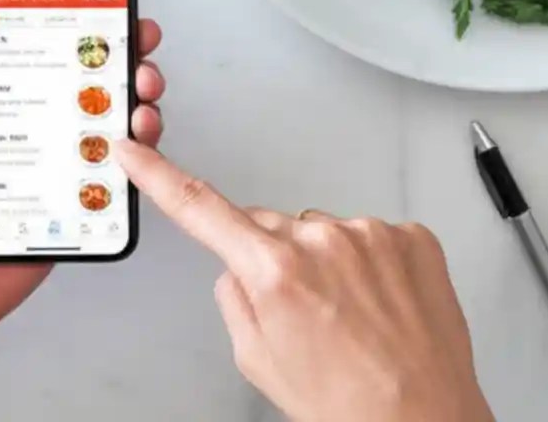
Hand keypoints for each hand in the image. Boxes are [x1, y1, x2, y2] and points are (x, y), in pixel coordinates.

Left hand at [0, 7, 165, 351]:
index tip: (103, 7)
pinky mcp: (70, 212)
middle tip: (140, 53)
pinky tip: (139, 151)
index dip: (71, 32)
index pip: (37, 59)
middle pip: (83, 90)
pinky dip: (132, 166)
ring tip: (144, 103)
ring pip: (105, 132)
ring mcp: (52, 175)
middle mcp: (26, 137)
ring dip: (134, 110)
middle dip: (120, 66)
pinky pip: (108, 185)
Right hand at [116, 143, 493, 421]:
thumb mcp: (259, 361)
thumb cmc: (349, 406)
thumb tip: (236, 271)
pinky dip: (371, 265)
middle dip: (274, 258)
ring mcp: (373, 234)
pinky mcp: (413, 237)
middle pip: (270, 225)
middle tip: (303, 313)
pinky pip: (371, 237)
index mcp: (275, 272)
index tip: (134, 152)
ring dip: (328, 263)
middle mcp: (323, 241)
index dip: (158, 175)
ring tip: (351, 317)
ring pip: (324, 232)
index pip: (199, 208)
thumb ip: (235, 300)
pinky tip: (380, 305)